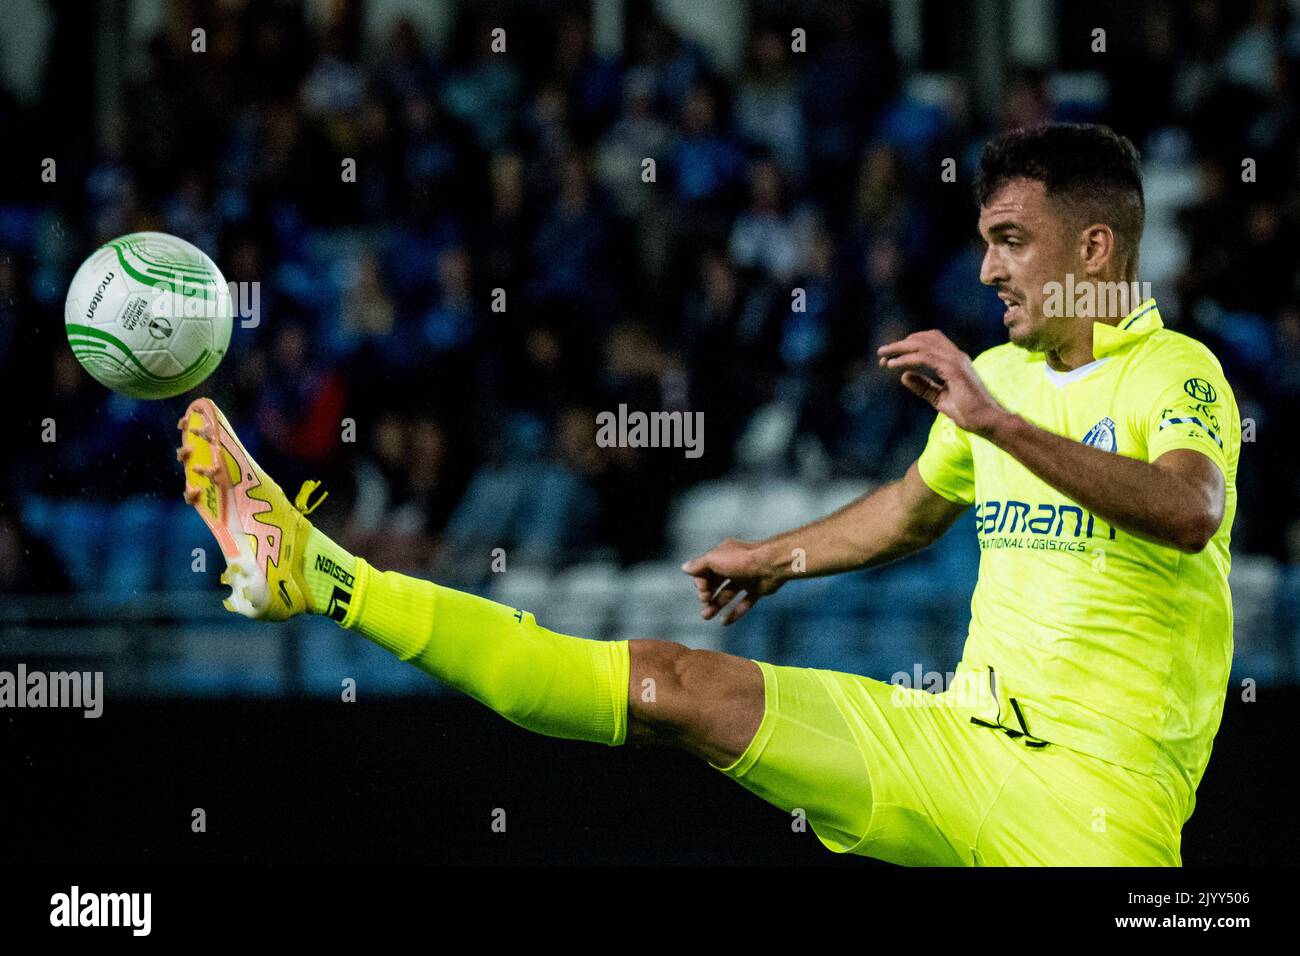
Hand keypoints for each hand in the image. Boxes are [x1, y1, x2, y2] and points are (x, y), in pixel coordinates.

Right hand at [680, 537, 783, 625]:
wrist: (770, 565)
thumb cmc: (741, 560)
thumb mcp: (714, 559)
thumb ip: (698, 565)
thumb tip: (684, 568)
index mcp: (722, 555)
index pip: (705, 571)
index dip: (700, 582)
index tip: (703, 589)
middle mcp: (733, 566)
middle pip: (715, 583)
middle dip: (706, 595)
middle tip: (704, 602)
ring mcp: (745, 578)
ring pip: (727, 594)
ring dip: (716, 605)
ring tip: (706, 616)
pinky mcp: (756, 589)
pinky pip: (744, 603)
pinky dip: (734, 612)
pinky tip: (724, 622)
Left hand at [877, 330, 1007, 436]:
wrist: (988, 421)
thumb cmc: (968, 413)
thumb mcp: (939, 398)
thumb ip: (924, 386)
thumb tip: (904, 375)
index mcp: (955, 361)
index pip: (930, 342)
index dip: (909, 346)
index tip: (891, 357)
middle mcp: (956, 356)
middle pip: (924, 338)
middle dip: (901, 344)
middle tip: (882, 352)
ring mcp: (956, 361)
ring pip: (923, 344)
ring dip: (900, 348)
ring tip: (883, 355)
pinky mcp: (953, 370)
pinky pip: (925, 357)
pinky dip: (907, 359)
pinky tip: (893, 364)